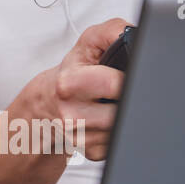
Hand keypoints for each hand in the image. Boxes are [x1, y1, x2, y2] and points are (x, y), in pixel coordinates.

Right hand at [26, 17, 129, 160]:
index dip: (128, 79)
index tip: (129, 76)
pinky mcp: (92, 152)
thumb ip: (113, 30)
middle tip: (118, 90)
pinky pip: (123, 141)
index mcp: (68, 84)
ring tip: (112, 102)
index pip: (115, 85)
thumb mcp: (88, 43)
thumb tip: (138, 34)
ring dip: (128, 114)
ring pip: (127, 126)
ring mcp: (81, 137)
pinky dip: (122, 129)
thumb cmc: (72, 71)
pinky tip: (109, 119)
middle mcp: (71, 113)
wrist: (47, 103)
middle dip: (129, 98)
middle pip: (124, 111)